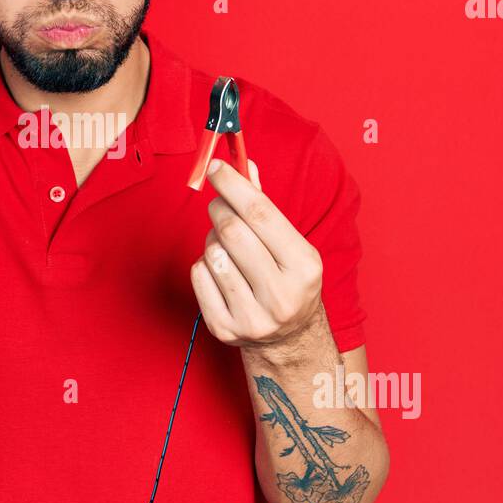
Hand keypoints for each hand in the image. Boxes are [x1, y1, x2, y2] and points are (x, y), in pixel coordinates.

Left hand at [189, 157, 324, 351]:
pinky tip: (220, 271)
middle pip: (232, 231)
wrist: (288, 339)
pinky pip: (198, 276)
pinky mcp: (224, 329)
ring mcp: (251, 317)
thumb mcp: (291, 244)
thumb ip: (266, 206)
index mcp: (304, 268)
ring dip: (212, 239)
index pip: (261, 214)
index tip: (215, 167)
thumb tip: (242, 163)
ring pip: (212, 253)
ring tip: (226, 245)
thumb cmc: (286, 279)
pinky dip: (203, 263)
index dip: (234, 185)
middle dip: (219, 208)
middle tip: (218, 203)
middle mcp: (281, 295)